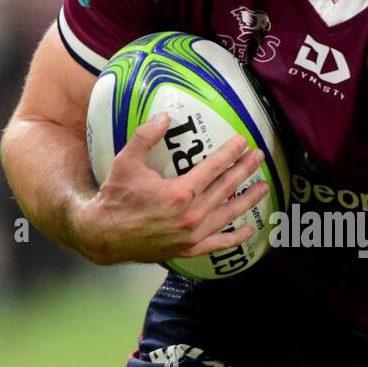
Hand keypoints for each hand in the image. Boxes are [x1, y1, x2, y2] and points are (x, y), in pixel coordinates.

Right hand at [75, 112, 267, 265]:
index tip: (243, 142)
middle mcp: (191, 215)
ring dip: (248, 199)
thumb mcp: (126, 162)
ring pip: (228, 214)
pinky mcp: (188, 249)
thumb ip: (146, 137)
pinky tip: (249, 229)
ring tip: (263, 187)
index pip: (213, 168)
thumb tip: (165, 117)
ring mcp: (192, 235)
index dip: (230, 153)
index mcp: (180, 193)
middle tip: (259, 157)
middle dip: (245, 170)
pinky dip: (235, 238)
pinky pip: (218, 244)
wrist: (104, 235)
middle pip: (226, 188)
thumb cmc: (115, 197)